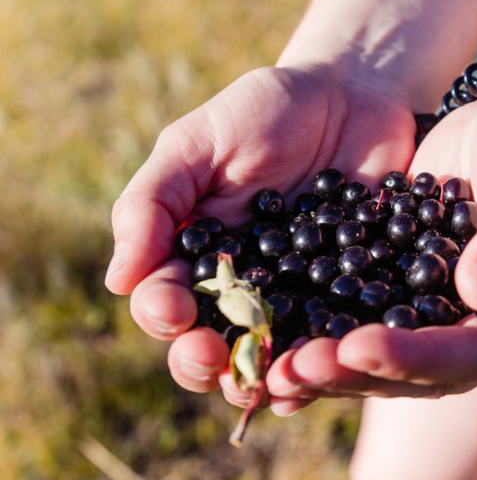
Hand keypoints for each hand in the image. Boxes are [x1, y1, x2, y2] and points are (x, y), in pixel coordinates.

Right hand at [106, 64, 415, 414]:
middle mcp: (246, 291)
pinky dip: (333, 360)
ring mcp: (301, 300)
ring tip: (270, 382)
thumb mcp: (198, 143)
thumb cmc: (263, 112)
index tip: (173, 310)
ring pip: (277, 357)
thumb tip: (118, 280)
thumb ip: (154, 203)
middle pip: (217, 347)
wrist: (350, 97)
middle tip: (214, 357)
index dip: (163, 316)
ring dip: (267, 376)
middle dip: (206, 362)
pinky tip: (330, 372)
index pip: (167, 303)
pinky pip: (340, 339)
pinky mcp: (355, 297)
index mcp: (197, 259)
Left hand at [266, 84, 476, 402]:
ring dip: (326, 365)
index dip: (418, 358)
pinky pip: (358, 323)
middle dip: (355, 372)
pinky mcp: (399, 295)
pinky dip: (315, 332)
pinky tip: (268, 335)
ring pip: (382, 361)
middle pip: (421, 374)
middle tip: (295, 367)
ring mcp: (439, 320)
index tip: (359, 345)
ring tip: (269, 366)